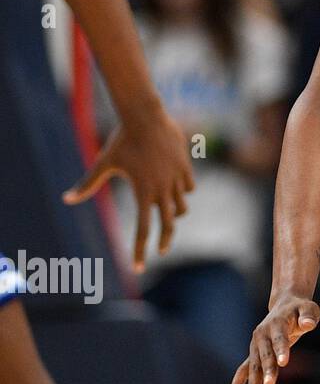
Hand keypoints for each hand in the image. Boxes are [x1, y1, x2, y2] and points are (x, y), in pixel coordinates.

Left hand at [63, 108, 193, 271]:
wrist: (146, 116)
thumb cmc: (122, 140)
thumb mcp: (104, 163)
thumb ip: (88, 184)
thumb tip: (66, 199)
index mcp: (142, 192)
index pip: (142, 230)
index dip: (139, 250)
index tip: (138, 266)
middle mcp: (162, 189)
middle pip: (168, 224)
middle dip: (165, 240)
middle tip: (162, 251)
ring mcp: (176, 178)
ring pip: (182, 206)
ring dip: (175, 213)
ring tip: (168, 215)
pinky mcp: (186, 167)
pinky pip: (189, 187)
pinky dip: (183, 191)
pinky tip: (177, 189)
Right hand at [231, 295, 319, 383]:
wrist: (284, 305)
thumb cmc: (300, 308)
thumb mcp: (309, 308)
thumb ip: (308, 316)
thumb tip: (307, 324)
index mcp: (277, 323)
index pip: (280, 338)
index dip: (281, 349)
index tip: (284, 363)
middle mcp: (262, 334)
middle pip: (265, 354)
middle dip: (268, 369)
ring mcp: (256, 345)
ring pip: (254, 365)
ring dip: (253, 382)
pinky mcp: (254, 353)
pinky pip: (244, 369)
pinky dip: (240, 382)